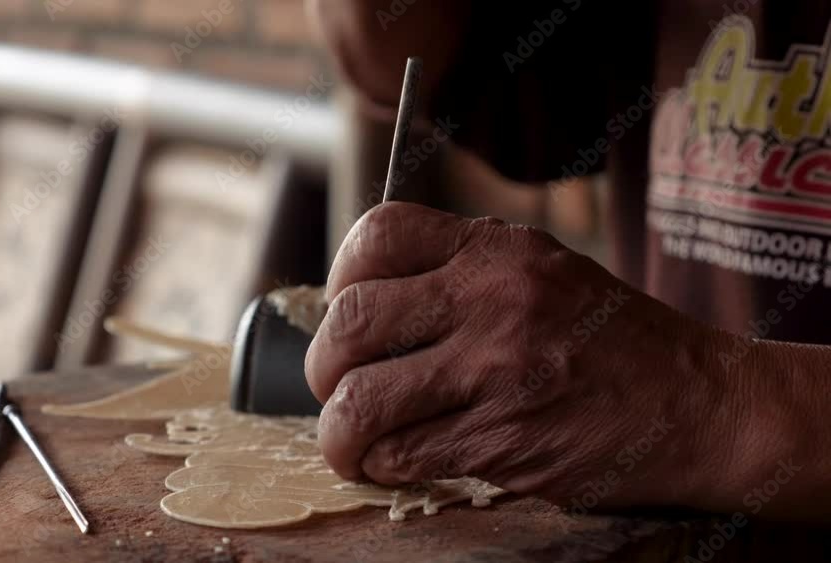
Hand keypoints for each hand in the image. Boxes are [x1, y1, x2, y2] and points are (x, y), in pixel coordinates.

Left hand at [305, 202, 732, 509]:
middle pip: (350, 321)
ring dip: (339, 433)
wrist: (702, 404)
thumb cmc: (614, 342)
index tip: (343, 313)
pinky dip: (384, 465)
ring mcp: (498, 369)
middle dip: (323, 367)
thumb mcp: (542, 274)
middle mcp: (493, 298)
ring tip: (351, 444)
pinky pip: (403, 453)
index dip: (339, 278)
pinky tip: (397, 463)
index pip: (377, 235)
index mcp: (497, 250)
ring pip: (362, 399)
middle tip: (337, 388)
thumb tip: (364, 302)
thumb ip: (460, 277)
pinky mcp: (506, 438)